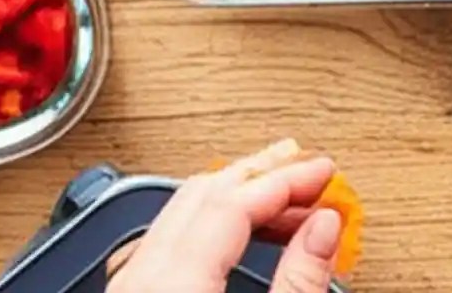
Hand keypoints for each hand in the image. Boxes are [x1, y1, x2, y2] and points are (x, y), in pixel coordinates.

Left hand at [108, 139, 341, 292]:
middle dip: (264, 174)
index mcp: (173, 283)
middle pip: (203, 193)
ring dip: (240, 196)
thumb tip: (325, 227)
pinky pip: (168, 238)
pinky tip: (247, 230)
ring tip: (288, 201)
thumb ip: (299, 280)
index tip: (324, 171)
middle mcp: (139, 278)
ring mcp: (126, 286)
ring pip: (182, 210)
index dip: (287, 177)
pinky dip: (213, 221)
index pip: (234, 200)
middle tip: (309, 171)